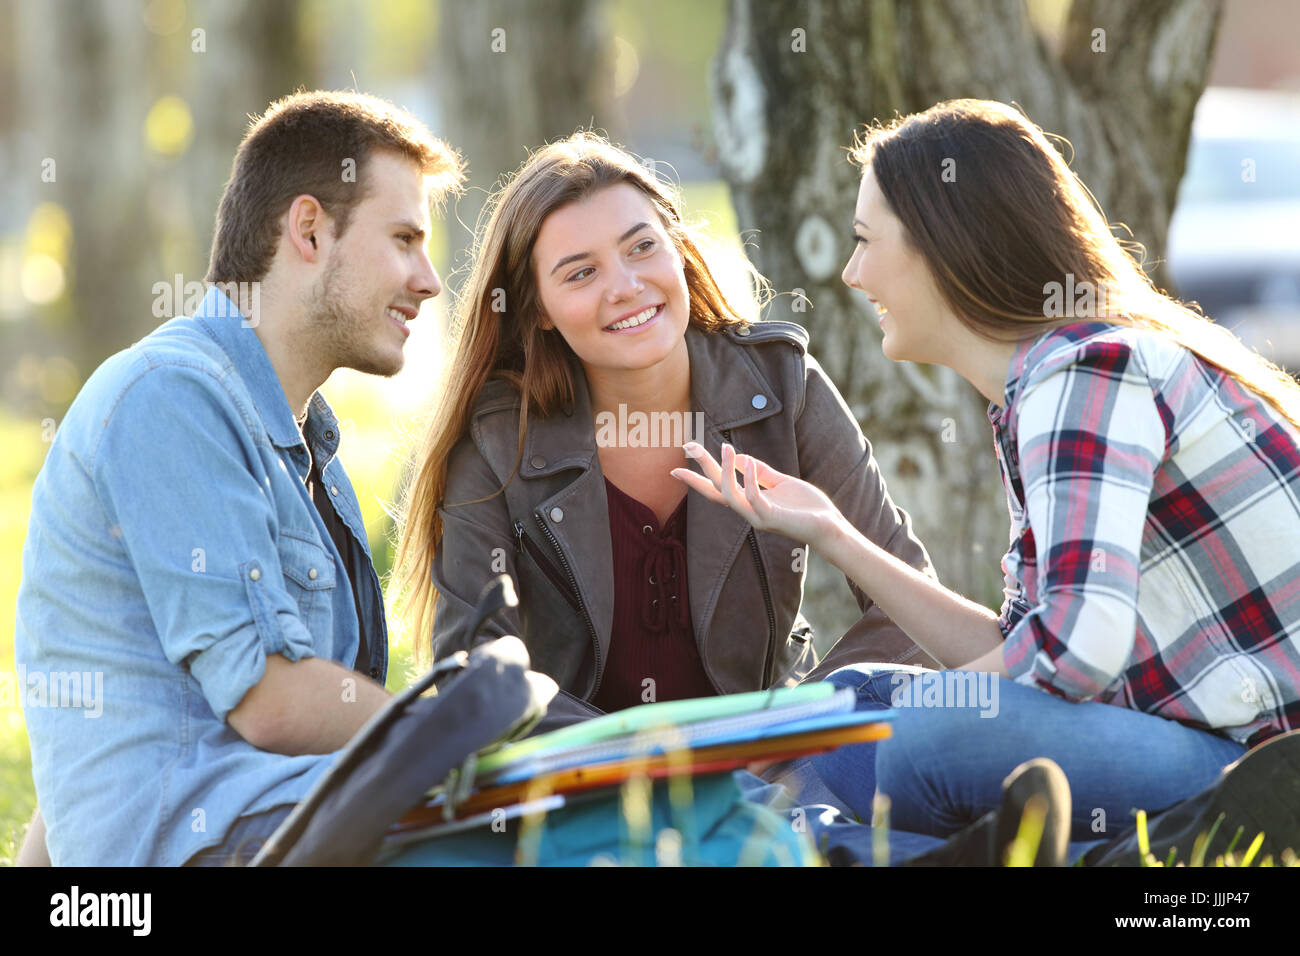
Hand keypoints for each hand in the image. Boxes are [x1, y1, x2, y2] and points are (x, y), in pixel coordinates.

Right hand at [670, 442, 845, 546]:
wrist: (830, 527)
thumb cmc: (807, 507)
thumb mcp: (781, 483)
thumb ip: (761, 472)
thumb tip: (739, 457)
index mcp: (749, 503)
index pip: (716, 491)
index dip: (696, 480)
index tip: (674, 468)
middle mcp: (748, 512)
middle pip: (716, 490)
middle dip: (701, 469)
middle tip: (688, 446)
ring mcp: (758, 517)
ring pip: (730, 496)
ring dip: (726, 471)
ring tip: (726, 447)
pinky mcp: (772, 519)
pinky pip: (754, 498)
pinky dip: (750, 479)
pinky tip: (751, 463)